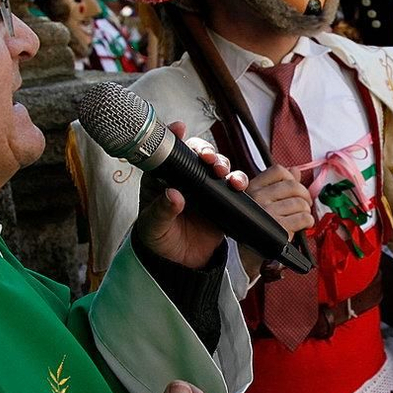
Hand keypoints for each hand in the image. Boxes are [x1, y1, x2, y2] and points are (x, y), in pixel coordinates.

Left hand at [134, 124, 249, 268]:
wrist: (179, 264)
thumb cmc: (159, 240)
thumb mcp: (153, 227)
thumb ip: (162, 210)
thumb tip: (174, 195)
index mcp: (163, 178)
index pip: (168, 152)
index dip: (174, 137)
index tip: (179, 128)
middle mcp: (186, 178)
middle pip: (197, 154)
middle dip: (205, 151)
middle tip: (208, 159)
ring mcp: (205, 188)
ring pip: (217, 165)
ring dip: (223, 163)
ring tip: (222, 172)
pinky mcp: (223, 200)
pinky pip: (233, 185)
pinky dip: (238, 181)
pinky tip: (239, 185)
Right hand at [237, 166, 314, 278]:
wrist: (247, 252)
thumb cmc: (257, 223)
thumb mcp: (261, 200)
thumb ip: (279, 184)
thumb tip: (295, 170)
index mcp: (253, 188)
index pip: (278, 171)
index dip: (291, 177)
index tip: (294, 187)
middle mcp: (258, 199)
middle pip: (293, 186)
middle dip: (304, 195)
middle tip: (305, 203)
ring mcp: (268, 213)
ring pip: (300, 203)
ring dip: (306, 210)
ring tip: (301, 216)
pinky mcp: (279, 229)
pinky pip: (303, 218)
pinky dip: (308, 221)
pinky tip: (304, 224)